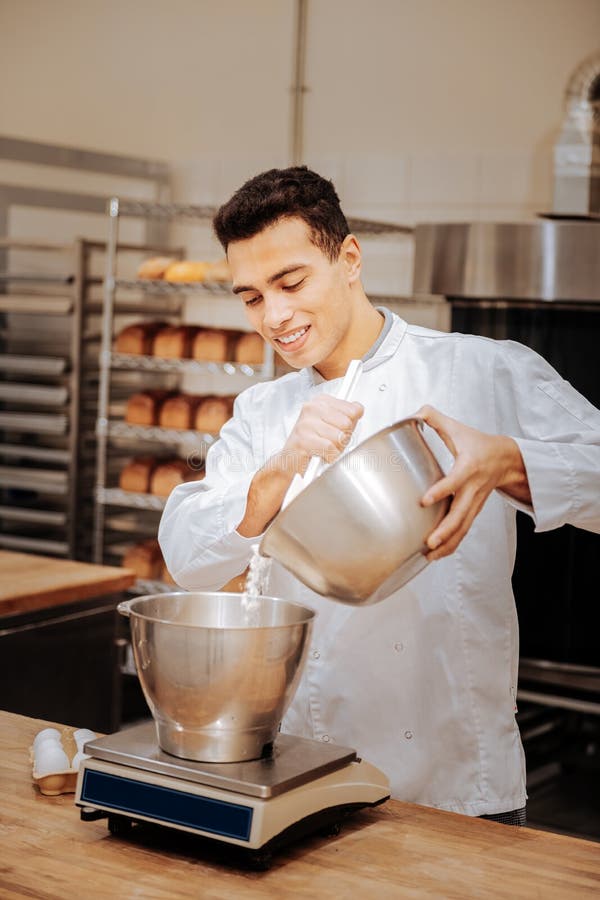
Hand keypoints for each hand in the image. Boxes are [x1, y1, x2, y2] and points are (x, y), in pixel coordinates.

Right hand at [283, 395, 363, 473]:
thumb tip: (358, 409)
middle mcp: (311, 408)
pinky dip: (330, 456)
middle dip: (343, 438)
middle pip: (347, 423)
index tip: (337, 430)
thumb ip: (348, 416)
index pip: (353, 410)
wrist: (289, 461)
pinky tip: (322, 455)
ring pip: (339, 436)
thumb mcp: (333, 426)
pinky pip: (329, 448)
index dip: (350, 426)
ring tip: (324, 449)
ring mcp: (306, 423)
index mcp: (321, 401)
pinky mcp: (302, 440)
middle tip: (330, 442)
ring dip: (336, 449)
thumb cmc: (313, 443)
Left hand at [418, 405, 529, 560]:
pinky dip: (452, 545)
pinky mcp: (474, 511)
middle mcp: (473, 488)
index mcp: (469, 467)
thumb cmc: (478, 443)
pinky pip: (464, 531)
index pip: (455, 481)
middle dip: (445, 530)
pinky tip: (436, 555)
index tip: (425, 500)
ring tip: (429, 555)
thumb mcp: (459, 428)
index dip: (442, 491)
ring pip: (463, 527)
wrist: (507, 459)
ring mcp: (475, 502)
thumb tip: (416, 411)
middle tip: (428, 542)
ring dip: (447, 543)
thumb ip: (436, 418)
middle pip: (461, 514)